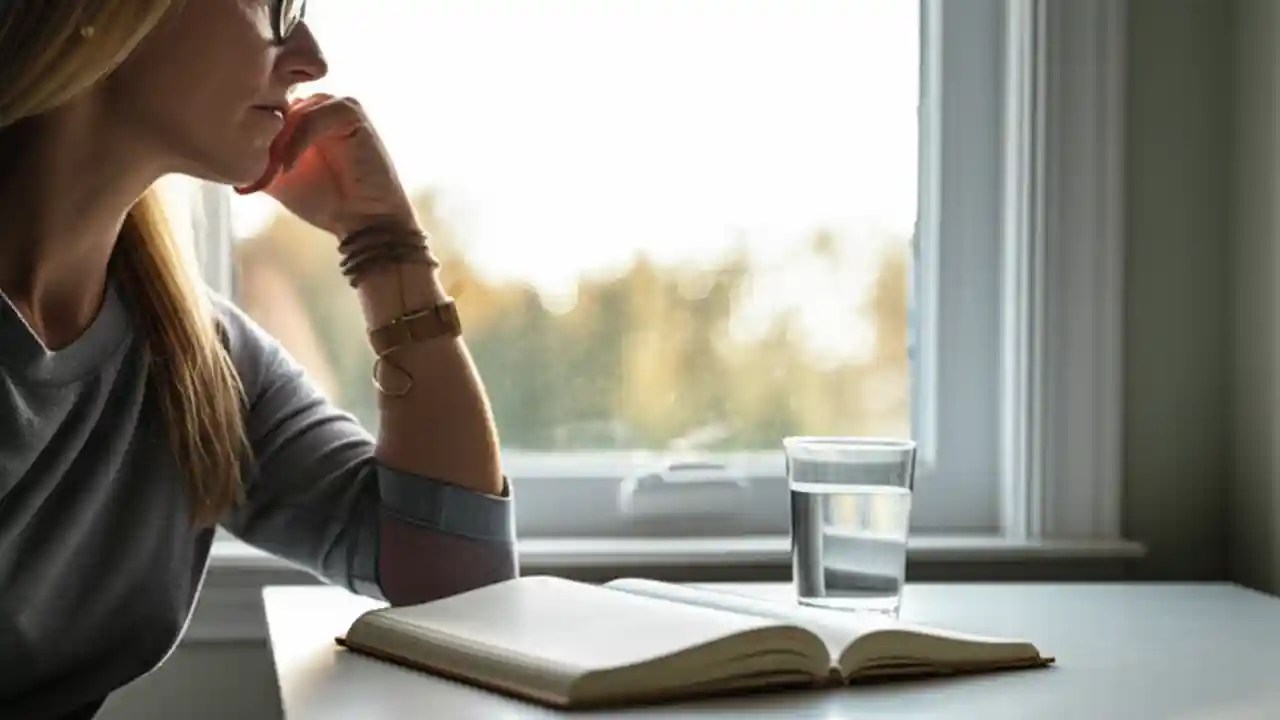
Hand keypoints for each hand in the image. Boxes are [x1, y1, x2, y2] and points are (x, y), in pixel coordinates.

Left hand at [236, 93, 421, 237]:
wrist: (365, 223)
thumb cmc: (325, 202)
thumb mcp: (277, 178)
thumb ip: (254, 158)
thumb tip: (216, 150)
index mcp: (304, 116)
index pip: (267, 106)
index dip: (251, 128)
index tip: (237, 156)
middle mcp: (320, 105)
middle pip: (277, 104)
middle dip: (262, 133)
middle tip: (250, 163)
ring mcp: (337, 106)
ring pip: (293, 110)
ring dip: (279, 139)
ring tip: (272, 170)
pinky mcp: (352, 114)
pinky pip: (314, 117)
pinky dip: (297, 142)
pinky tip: (289, 168)